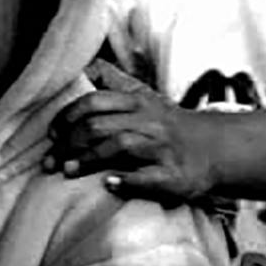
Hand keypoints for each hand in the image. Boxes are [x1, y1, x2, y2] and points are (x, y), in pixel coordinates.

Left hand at [51, 64, 222, 205]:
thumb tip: (80, 80)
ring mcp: (162, 148)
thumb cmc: (168, 129)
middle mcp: (149, 122)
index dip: (67, 117)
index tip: (52, 134)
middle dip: (69, 144)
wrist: (215, 150)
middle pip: (99, 126)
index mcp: (137, 103)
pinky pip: (147, 177)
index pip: (93, 102)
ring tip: (68, 171)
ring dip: (89, 159)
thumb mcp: (144, 102)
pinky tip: (109, 184)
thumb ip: (113, 91)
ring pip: (120, 146)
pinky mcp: (173, 174)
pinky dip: (126, 181)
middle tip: (50, 162)